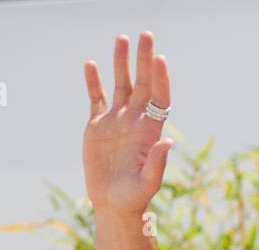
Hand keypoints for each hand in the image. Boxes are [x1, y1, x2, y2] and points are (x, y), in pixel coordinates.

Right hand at [82, 31, 172, 216]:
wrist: (113, 204)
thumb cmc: (134, 198)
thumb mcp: (147, 184)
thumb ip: (157, 164)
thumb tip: (168, 143)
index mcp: (150, 132)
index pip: (158, 99)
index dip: (160, 80)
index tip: (160, 60)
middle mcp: (135, 121)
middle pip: (141, 84)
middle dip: (144, 60)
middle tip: (146, 35)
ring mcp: (116, 121)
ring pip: (120, 85)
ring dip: (121, 63)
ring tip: (122, 39)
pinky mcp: (97, 126)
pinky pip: (96, 98)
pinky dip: (93, 82)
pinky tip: (91, 65)